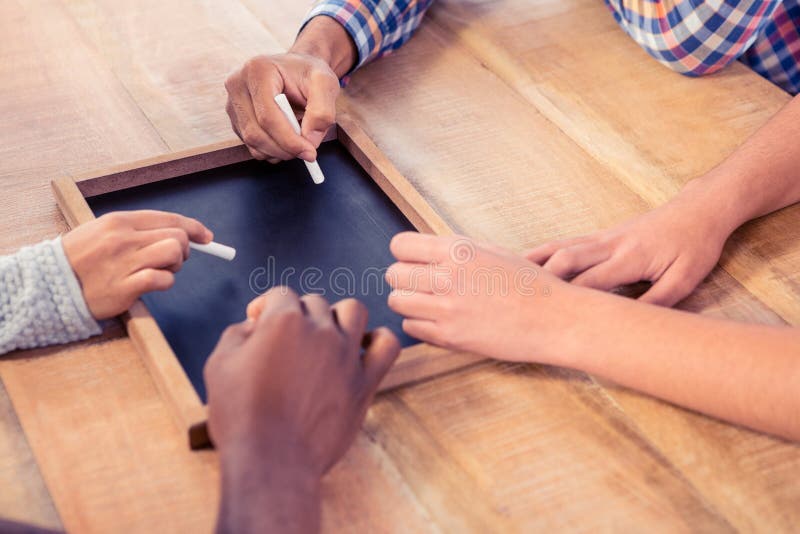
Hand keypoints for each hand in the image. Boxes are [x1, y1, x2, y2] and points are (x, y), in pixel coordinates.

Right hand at [62, 210, 211, 318]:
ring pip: (173, 253)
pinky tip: (153, 284)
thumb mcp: (104, 232)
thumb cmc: (81, 259)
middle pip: (176, 235)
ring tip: (162, 270)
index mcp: (119, 221)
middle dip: (184, 249)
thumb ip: (139, 231)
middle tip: (173, 259)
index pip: (168, 218)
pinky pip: (162, 279)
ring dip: (176, 264)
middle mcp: (123, 238)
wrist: (49, 284)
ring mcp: (124, 262)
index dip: (193, 227)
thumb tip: (180, 234)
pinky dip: (165, 282)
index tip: (206, 237)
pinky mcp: (124, 287)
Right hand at [205, 288, 400, 476]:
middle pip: (315, 303)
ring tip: (325, 335)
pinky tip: (363, 348)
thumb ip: (237, 333)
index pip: (280, 294)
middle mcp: (320, 330)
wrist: (272, 461)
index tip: (258, 322)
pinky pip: (387, 346)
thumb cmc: (241, 416)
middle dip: (297, 315)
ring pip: (353, 310)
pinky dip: (379, 340)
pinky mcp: (365, 382)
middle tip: (285, 341)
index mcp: (284, 320)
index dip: (265, 306)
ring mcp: (347, 355)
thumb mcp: (219, 365)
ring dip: (337, 317)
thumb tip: (253, 325)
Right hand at [224, 17, 355, 162]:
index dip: (289, 140)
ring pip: (252, 143)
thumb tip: (309, 141)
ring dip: (279, 151)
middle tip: (307, 152)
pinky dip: (272, 150)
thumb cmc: (309, 74)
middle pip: (256, 133)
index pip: (268, 116)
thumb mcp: (325, 84)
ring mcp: (233, 103)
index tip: (310, 152)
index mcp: (258, 70)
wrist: (296, 70)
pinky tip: (285, 138)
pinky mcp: (236, 118)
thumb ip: (322, 111)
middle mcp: (238, 85)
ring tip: (298, 138)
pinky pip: (251, 146)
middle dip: (284, 150)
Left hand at [385, 233, 574, 362]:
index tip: (416, 262)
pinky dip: (420, 326)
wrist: (554, 318)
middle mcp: (448, 277)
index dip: (405, 254)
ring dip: (409, 303)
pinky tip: (441, 321)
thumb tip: (421, 251)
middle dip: (405, 279)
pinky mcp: (450, 337)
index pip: (400, 246)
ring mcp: (447, 309)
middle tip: (422, 285)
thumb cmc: (527, 283)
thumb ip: (453, 250)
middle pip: (393, 275)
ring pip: (397, 302)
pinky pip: (411, 329)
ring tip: (430, 304)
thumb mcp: (490, 251)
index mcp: (458, 249)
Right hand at [525, 194, 730, 306]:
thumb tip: (629, 323)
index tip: (543, 317)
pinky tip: (526, 261)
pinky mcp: (601, 235)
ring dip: (532, 262)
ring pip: (559, 247)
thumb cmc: (694, 246)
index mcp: (628, 258)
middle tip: (514, 299)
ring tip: (504, 276)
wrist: (698, 211)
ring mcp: (602, 237)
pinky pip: (565, 243)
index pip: (589, 281)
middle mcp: (609, 245)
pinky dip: (542, 252)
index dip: (566, 299)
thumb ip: (658, 301)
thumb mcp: (685, 279)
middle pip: (564, 259)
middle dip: (539, 279)